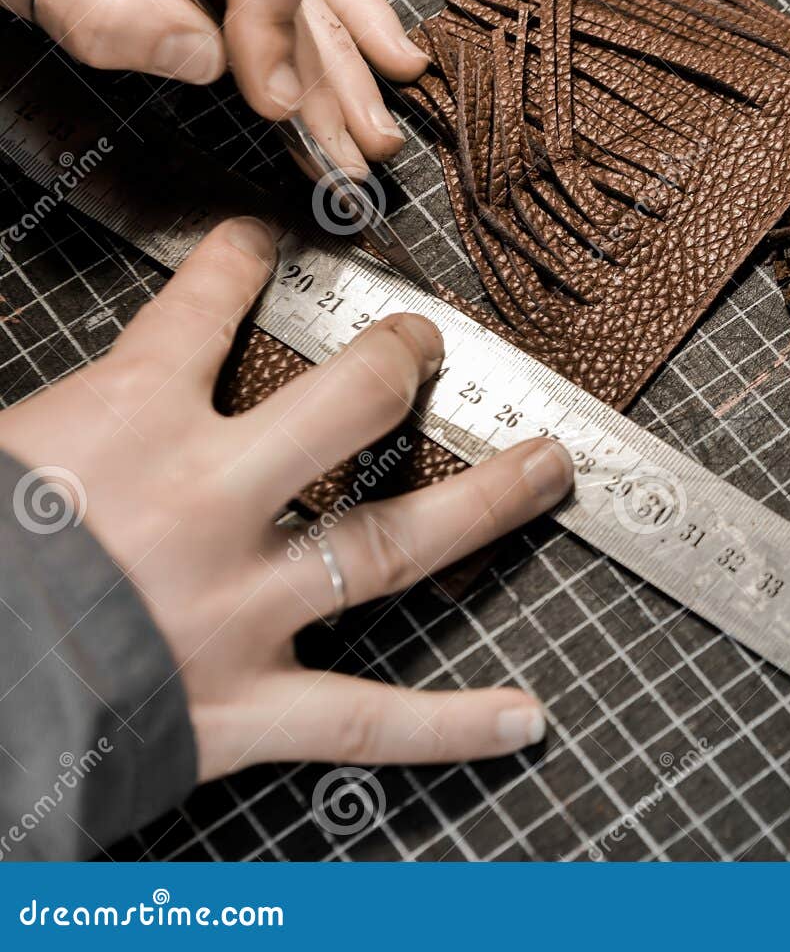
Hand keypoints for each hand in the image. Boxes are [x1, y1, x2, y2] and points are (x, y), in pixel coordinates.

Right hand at [0, 219, 571, 778]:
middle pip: (343, 408)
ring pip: (387, 544)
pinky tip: (525, 716)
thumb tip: (69, 409)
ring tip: (547, 469)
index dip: (237, 269)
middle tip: (431, 342)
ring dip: (482, 505)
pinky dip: (450, 725)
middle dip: (397, 366)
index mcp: (121, 428)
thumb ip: (59, 422)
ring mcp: (238, 608)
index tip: (262, 246)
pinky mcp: (243, 708)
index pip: (196, 316)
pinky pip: (366, 718)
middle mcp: (203, 506)